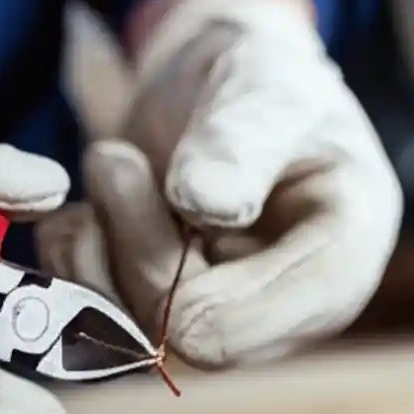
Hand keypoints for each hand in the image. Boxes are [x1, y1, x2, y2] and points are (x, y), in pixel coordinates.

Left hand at [38, 0, 401, 367]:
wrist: (227, 85)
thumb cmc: (266, 78)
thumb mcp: (266, 86)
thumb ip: (242, 140)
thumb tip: (204, 203)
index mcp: (336, 270)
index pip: (226, 331)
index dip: (163, 264)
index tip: (154, 175)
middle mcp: (286, 317)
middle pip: (172, 334)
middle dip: (127, 244)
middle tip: (112, 157)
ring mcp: (228, 324)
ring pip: (124, 332)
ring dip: (94, 245)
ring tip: (110, 162)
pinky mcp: (175, 318)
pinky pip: (94, 319)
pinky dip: (77, 255)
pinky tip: (93, 200)